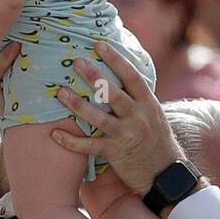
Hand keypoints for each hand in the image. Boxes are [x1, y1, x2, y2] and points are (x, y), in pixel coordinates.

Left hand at [52, 41, 183, 194]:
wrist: (165, 174)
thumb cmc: (155, 140)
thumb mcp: (153, 114)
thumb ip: (137, 97)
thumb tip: (121, 73)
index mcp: (148, 104)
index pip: (131, 77)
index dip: (116, 59)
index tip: (100, 44)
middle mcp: (138, 117)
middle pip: (113, 93)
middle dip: (94, 76)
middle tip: (76, 62)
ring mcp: (126, 135)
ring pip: (98, 118)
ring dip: (77, 104)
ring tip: (60, 92)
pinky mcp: (115, 153)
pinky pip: (89, 146)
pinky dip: (71, 141)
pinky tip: (54, 134)